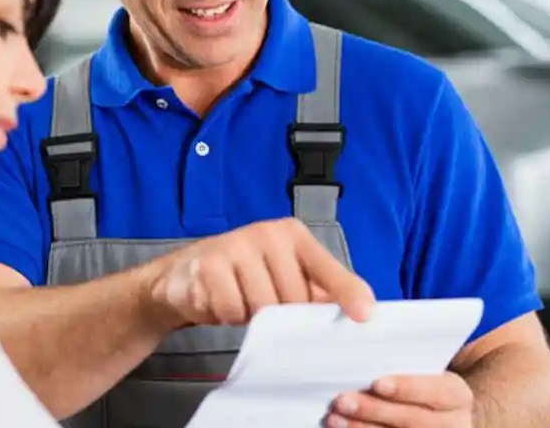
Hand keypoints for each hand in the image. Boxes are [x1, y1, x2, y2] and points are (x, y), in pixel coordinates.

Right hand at [144, 217, 374, 329]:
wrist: (184, 275)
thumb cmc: (243, 276)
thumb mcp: (284, 275)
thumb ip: (320, 290)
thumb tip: (363, 311)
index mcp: (292, 235)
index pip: (327, 267)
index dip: (346, 292)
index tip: (365, 315)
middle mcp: (267, 234)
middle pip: (293, 298)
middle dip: (281, 314)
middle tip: (262, 301)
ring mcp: (236, 245)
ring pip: (262, 307)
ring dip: (251, 315)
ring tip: (239, 299)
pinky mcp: (209, 264)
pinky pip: (232, 310)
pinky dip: (226, 315)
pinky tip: (219, 299)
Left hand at [326, 373, 473, 427]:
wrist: (445, 416)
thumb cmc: (427, 381)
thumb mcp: (429, 369)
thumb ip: (407, 360)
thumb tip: (368, 330)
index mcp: (456, 396)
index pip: (436, 391)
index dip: (407, 388)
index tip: (377, 382)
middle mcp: (452, 423)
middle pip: (412, 420)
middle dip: (374, 410)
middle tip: (343, 400)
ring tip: (334, 418)